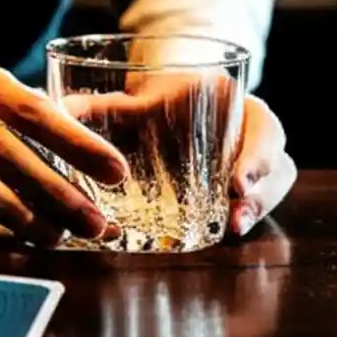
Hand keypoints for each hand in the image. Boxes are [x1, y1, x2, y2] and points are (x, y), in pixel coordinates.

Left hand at [63, 75, 295, 236]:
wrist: (165, 106)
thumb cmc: (155, 102)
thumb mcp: (137, 101)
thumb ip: (104, 108)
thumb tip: (60, 111)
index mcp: (236, 106)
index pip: (264, 128)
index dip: (257, 157)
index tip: (237, 184)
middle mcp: (251, 136)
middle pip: (275, 167)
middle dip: (260, 195)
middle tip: (236, 218)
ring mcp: (250, 164)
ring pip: (269, 189)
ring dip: (254, 211)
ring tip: (232, 230)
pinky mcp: (237, 190)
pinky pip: (252, 205)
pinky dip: (242, 219)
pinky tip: (222, 236)